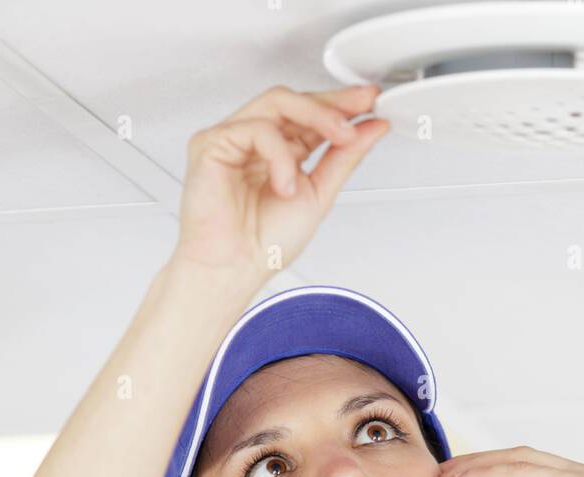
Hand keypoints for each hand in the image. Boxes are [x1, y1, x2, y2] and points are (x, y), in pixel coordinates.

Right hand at [172, 84, 389, 285]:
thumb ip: (343, 159)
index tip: (371, 101)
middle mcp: (256, 142)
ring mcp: (233, 138)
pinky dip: (279, 155)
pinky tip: (286, 184)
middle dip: (332, 102)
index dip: (340, 105)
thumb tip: (372, 129)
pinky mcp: (211, 143)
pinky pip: (255, 129)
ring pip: (277, 103)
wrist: (234, 269)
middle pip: (294, 101)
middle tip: (361, 107)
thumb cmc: (265, 243)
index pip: (310, 116)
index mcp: (281, 153)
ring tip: (340, 139)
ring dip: (316, 117)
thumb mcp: (319, 195)